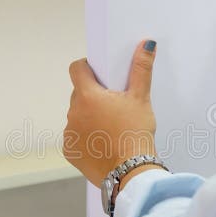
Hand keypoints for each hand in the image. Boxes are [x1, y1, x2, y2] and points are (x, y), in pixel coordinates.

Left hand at [63, 40, 157, 186]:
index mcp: (87, 96)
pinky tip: (103, 144)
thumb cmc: (135, 134)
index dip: (87, 68)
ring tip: (110, 128)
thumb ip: (141, 69)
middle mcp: (73, 112)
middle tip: (114, 105)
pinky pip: (75, 138)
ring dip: (88, 118)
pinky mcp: (69, 151)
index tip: (99, 74)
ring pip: (77, 116)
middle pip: (79, 94)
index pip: (76, 69)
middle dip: (93, 96)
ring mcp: (69, 133)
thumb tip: (146, 44)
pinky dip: (85, 138)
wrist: (131, 172)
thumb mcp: (141, 98)